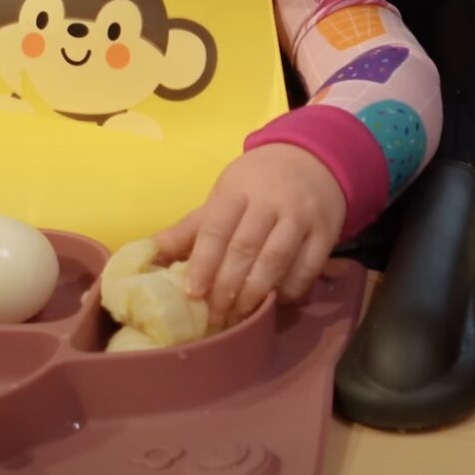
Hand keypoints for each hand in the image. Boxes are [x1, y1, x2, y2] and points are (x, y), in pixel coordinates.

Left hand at [156, 143, 345, 327]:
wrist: (313, 158)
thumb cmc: (258, 182)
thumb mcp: (225, 194)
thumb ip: (192, 227)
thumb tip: (148, 254)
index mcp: (239, 190)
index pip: (217, 228)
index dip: (204, 262)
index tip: (193, 293)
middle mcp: (271, 202)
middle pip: (246, 248)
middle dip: (227, 286)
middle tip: (215, 315)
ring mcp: (302, 217)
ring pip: (277, 260)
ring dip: (255, 293)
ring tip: (241, 315)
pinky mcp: (326, 232)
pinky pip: (308, 267)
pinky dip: (291, 289)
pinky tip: (276, 302)